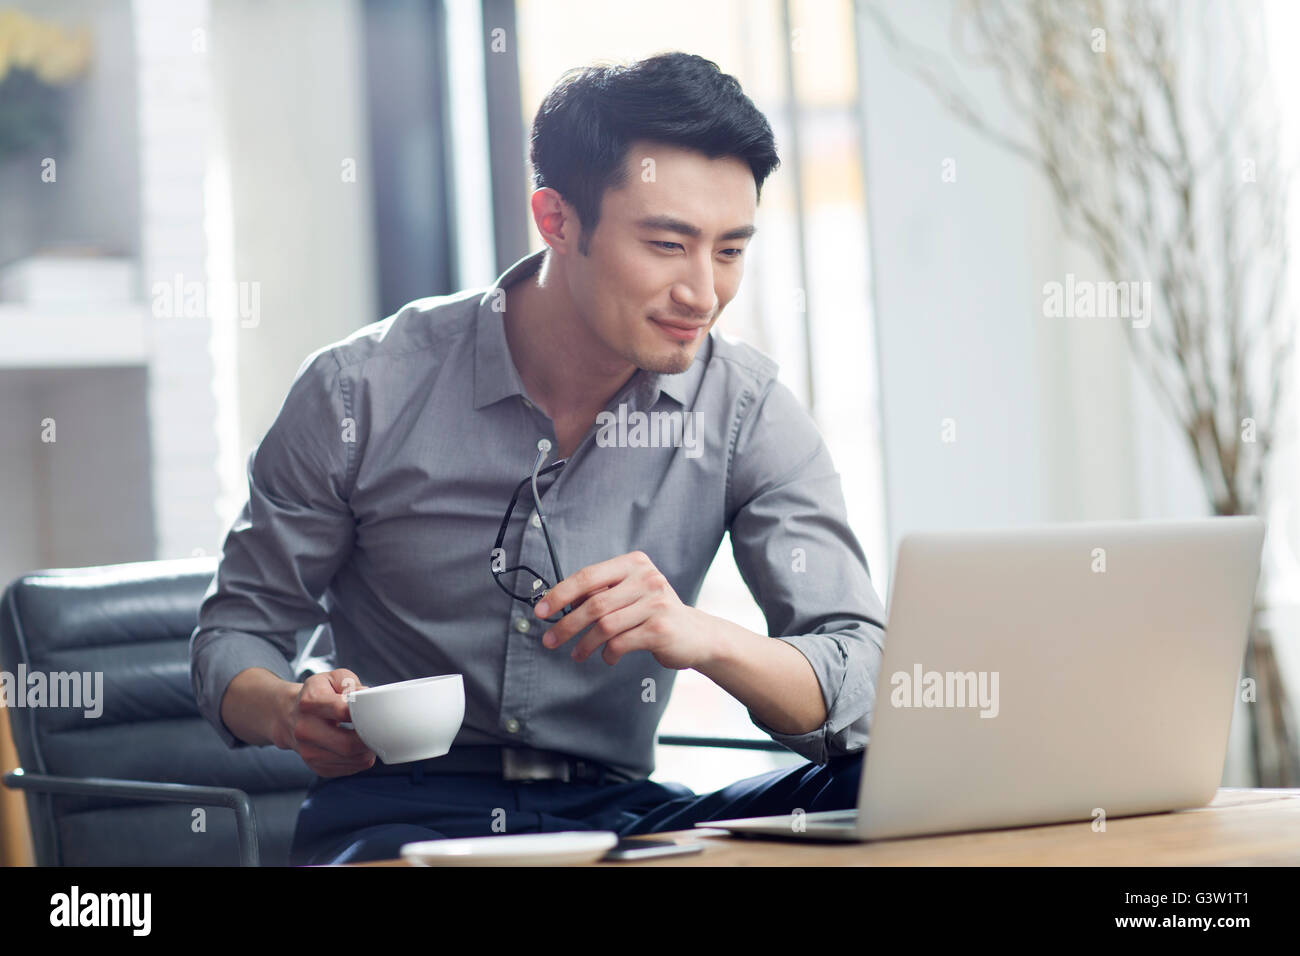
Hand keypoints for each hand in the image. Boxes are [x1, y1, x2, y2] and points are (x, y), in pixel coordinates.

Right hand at [280, 668, 375, 776]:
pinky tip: (359, 747)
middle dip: (370, 738)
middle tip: (379, 730)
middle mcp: (305, 729)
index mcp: (310, 702)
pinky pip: (349, 769)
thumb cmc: (316, 695)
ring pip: (351, 759)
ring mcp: (309, 752)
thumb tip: (367, 696)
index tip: (375, 712)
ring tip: (370, 737)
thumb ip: (350, 683)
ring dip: (368, 750)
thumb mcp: (331, 678)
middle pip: (347, 744)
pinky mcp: (317, 766)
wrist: (288, 715)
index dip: (364, 713)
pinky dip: (360, 759)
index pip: (343, 712)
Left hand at [534, 551, 712, 668]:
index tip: (540, 610)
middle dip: (566, 625)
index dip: (560, 594)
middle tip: (550, 640)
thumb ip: (602, 594)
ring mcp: (656, 603)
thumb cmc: (654, 613)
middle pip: (594, 603)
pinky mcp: (660, 629)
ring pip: (604, 626)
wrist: (697, 635)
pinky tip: (607, 657)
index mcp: (634, 564)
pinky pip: (620, 643)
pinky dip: (607, 654)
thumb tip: (559, 604)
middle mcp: (647, 578)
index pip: (588, 576)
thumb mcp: (631, 594)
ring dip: (584, 644)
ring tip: (577, 654)